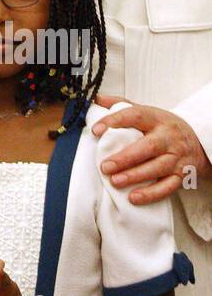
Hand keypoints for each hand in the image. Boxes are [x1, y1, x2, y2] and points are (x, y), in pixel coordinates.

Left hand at [93, 96, 210, 202]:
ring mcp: (176, 158)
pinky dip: (150, 194)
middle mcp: (168, 138)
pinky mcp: (181, 176)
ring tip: (115, 181)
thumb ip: (121, 105)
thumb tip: (96, 98)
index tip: (96, 130)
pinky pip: (166, 187)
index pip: (135, 116)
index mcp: (157, 119)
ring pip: (157, 168)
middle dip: (125, 158)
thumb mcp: (147, 112)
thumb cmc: (164, 127)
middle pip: (148, 147)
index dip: (115, 121)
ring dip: (135, 176)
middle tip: (105, 166)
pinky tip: (133, 197)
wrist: (198, 142)